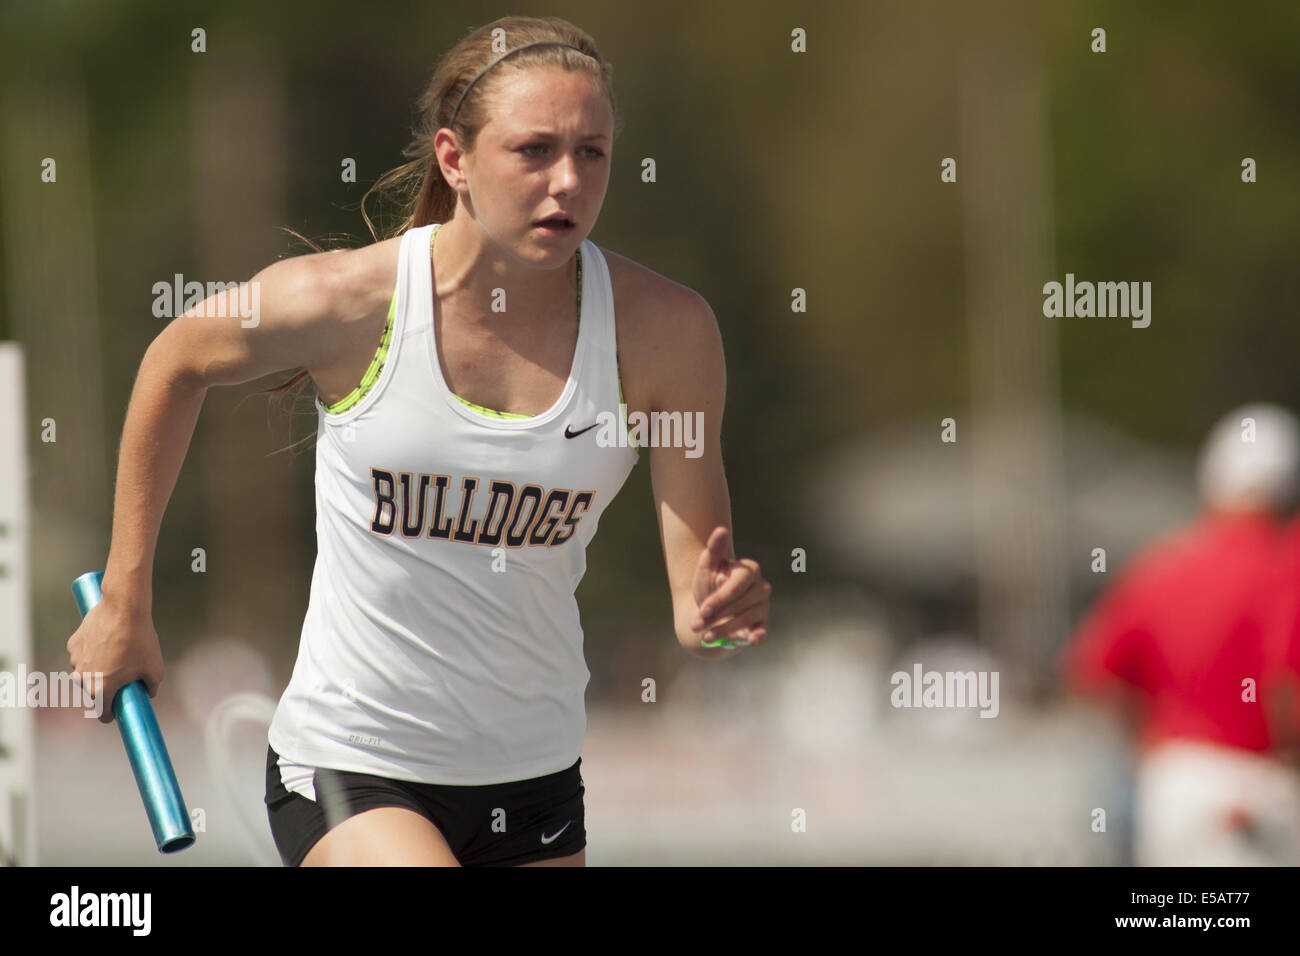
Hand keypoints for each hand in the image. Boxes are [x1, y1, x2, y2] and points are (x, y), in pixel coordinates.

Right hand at [66, 596, 164, 724]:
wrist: (123, 608)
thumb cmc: (140, 640)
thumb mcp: (155, 668)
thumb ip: (152, 687)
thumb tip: (149, 693)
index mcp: (101, 689)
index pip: (101, 714)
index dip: (111, 715)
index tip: (117, 711)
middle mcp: (83, 678)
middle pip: (93, 692)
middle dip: (106, 688)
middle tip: (123, 677)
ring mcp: (75, 660)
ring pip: (86, 673)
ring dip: (98, 669)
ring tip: (118, 654)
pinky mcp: (73, 644)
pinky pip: (83, 655)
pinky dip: (93, 652)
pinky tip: (108, 641)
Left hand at [689, 526, 770, 646]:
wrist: (709, 607)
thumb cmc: (709, 583)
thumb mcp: (706, 566)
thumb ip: (714, 549)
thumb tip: (721, 530)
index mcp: (750, 570)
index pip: (737, 586)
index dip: (720, 599)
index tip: (703, 609)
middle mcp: (761, 587)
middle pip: (741, 604)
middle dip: (717, 616)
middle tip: (696, 625)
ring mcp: (763, 606)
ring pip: (746, 619)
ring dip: (725, 629)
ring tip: (705, 637)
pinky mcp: (762, 623)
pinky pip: (763, 630)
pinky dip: (758, 636)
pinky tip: (750, 639)